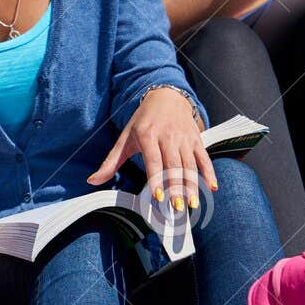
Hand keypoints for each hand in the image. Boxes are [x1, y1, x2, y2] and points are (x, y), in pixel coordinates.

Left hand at [87, 88, 215, 210]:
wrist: (166, 96)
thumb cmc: (143, 121)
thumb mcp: (125, 137)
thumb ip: (111, 161)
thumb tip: (92, 180)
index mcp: (148, 136)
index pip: (153, 160)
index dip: (157, 178)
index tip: (158, 196)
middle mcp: (168, 137)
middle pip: (173, 165)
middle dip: (176, 188)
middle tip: (178, 208)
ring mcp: (184, 138)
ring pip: (189, 164)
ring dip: (192, 185)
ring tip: (192, 204)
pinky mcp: (196, 139)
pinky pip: (204, 157)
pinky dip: (209, 172)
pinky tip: (212, 188)